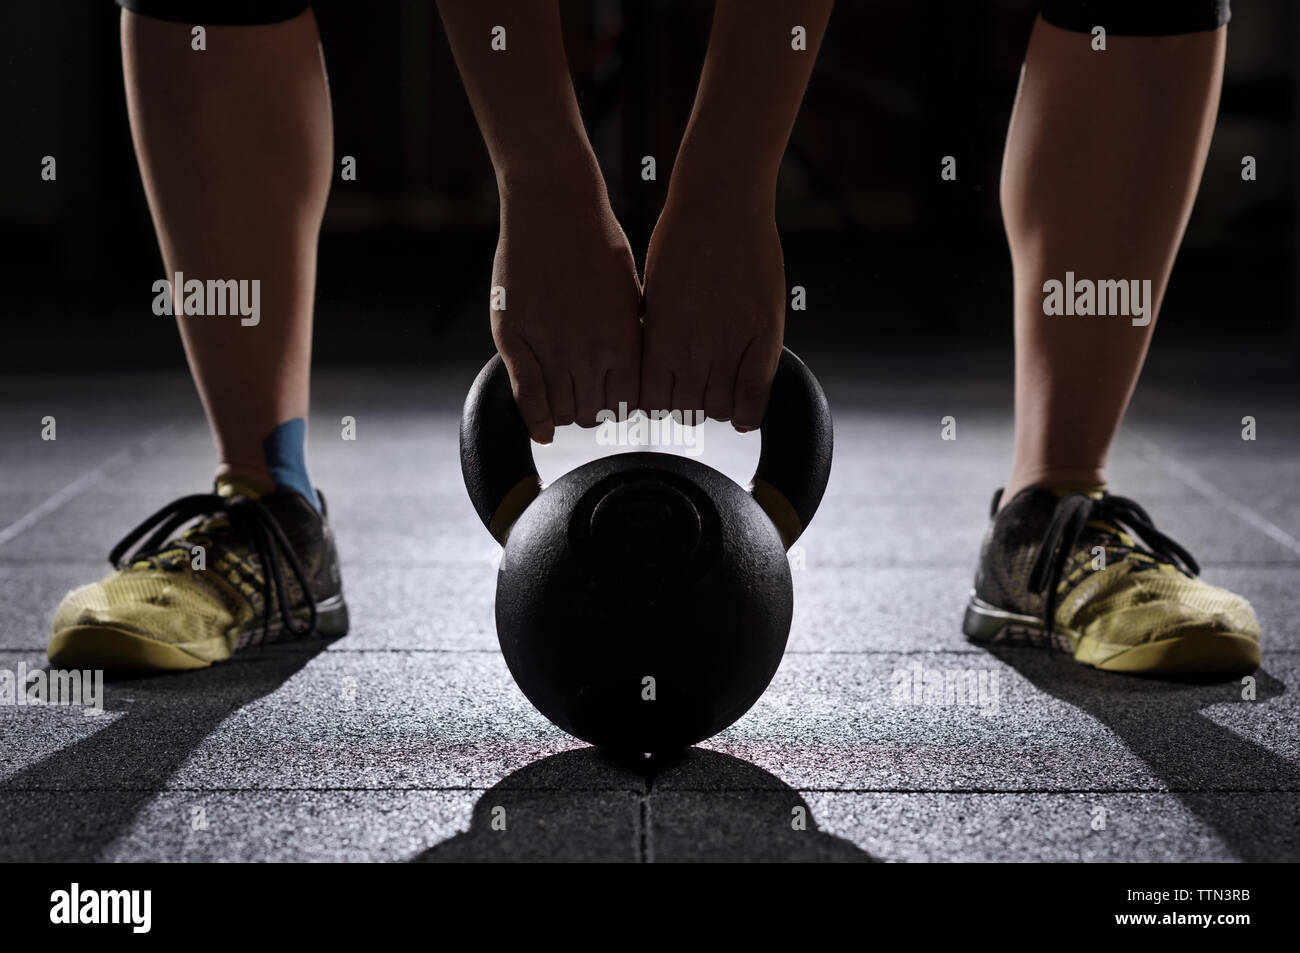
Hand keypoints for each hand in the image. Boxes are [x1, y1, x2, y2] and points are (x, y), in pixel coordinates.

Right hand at [491, 181, 641, 442]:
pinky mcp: (514, 337)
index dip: (619, 409)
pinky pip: (526, 395)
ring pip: (560, 411)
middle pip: (592, 415)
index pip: (627, 407)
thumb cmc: (598, 243)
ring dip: (561, 411)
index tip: (612, 402)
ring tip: (562, 397)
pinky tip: (539, 430)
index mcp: (625, 342)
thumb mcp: (631, 296)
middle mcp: (590, 352)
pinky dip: (533, 418)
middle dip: (590, 412)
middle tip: (584, 399)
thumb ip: (630, 343)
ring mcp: (550, 346)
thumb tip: (634, 384)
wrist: (554, 203)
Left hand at [639, 185, 784, 431]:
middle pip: (685, 412)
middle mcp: (690, 350)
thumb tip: (656, 373)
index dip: (658, 403)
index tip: (666, 396)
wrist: (721, 204)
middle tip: (696, 390)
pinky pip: (755, 398)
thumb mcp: (653, 295)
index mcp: (657, 340)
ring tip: (721, 389)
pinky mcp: (763, 339)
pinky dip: (749, 412)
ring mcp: (728, 346)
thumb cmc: (681, 241)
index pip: (652, 403)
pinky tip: (745, 411)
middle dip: (687, 406)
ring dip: (719, 405)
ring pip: (719, 410)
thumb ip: (656, 338)